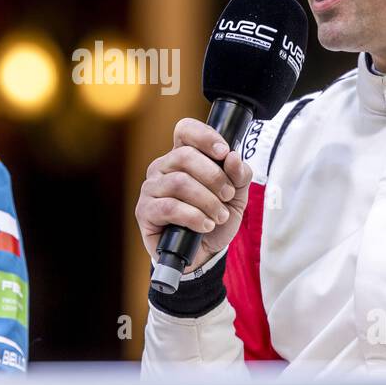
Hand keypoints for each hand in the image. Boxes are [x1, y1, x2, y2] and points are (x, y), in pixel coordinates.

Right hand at [135, 117, 254, 271]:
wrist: (203, 254)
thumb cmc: (215, 218)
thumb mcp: (237, 197)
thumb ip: (240, 175)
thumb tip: (233, 158)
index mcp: (183, 156)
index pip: (186, 130)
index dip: (205, 136)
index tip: (224, 152)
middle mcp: (163, 167)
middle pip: (185, 156)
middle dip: (215, 177)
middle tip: (228, 196)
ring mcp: (151, 188)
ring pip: (179, 182)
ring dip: (207, 201)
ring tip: (219, 216)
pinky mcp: (145, 211)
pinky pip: (169, 207)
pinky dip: (194, 217)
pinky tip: (205, 225)